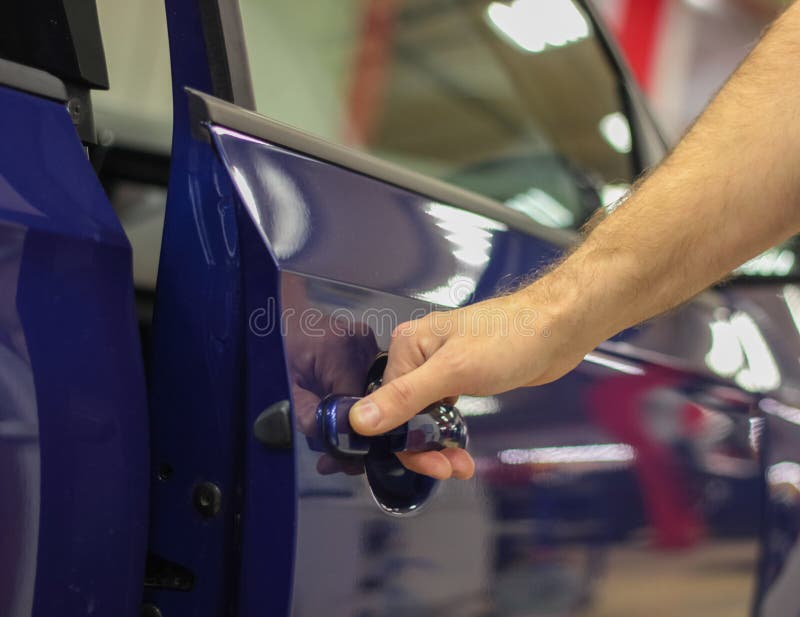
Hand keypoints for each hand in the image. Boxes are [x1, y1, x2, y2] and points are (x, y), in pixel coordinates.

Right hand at [348, 287, 591, 479]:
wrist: (557, 327)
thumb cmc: (510, 339)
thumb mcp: (455, 371)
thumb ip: (405, 398)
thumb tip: (358, 420)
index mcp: (406, 346)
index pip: (384, 405)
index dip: (403, 441)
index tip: (430, 464)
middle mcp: (417, 356)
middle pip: (402, 414)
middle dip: (424, 447)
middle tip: (450, 468)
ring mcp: (439, 367)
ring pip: (423, 417)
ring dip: (439, 445)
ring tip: (461, 464)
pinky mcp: (460, 377)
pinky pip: (442, 412)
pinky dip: (450, 433)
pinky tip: (462, 449)